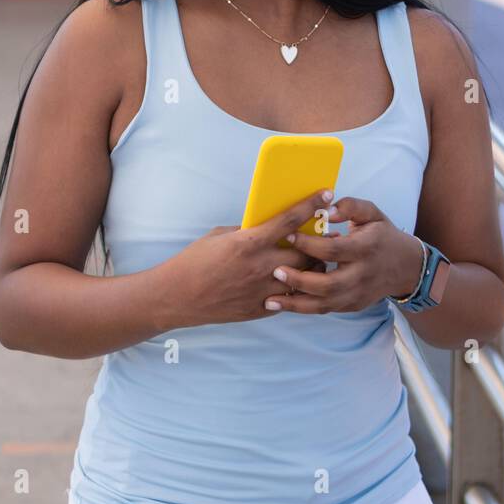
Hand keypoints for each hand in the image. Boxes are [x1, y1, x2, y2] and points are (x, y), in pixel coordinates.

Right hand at [151, 190, 332, 330]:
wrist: (176, 297)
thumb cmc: (195, 261)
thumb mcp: (220, 236)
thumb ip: (248, 231)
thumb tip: (271, 225)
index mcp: (249, 243)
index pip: (289, 220)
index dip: (311, 205)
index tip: (326, 194)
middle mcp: (259, 267)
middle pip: (306, 252)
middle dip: (320, 244)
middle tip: (328, 236)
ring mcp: (262, 291)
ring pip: (304, 279)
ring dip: (312, 268)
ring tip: (316, 260)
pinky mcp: (260, 309)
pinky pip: (290, 298)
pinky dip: (295, 288)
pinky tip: (296, 280)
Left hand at [264, 196, 426, 314]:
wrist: (406, 267)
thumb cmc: (383, 234)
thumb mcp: (372, 213)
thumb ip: (350, 206)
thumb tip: (327, 210)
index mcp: (366, 249)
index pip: (333, 249)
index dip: (309, 243)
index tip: (287, 234)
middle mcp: (361, 275)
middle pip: (327, 284)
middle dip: (299, 279)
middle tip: (275, 270)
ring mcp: (357, 294)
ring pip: (324, 304)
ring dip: (295, 303)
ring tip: (270, 299)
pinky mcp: (352, 306)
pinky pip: (325, 309)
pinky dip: (303, 309)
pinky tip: (284, 304)